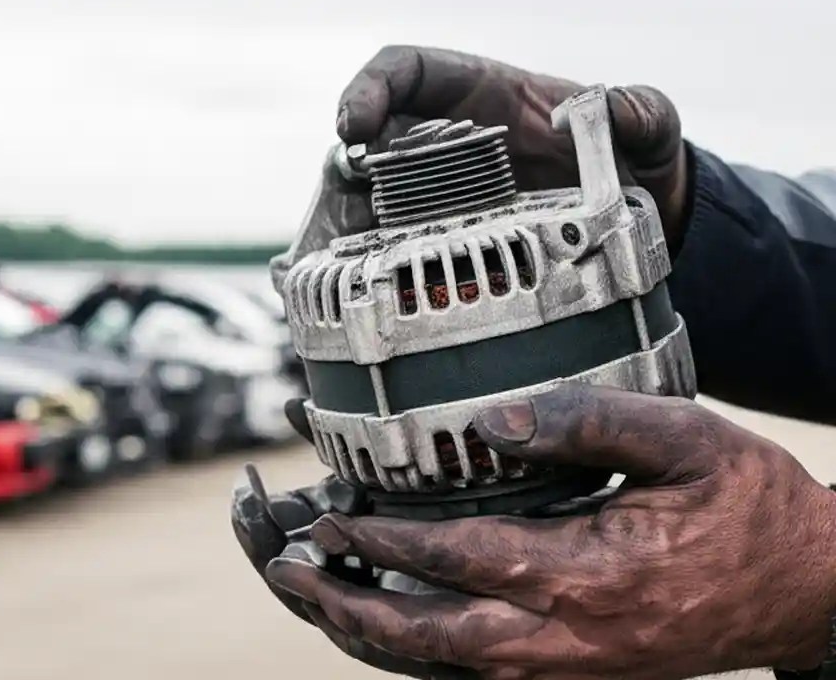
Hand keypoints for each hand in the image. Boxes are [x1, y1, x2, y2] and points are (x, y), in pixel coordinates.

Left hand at [263, 384, 835, 679]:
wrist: (807, 591)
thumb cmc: (748, 509)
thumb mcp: (683, 440)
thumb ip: (583, 422)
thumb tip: (488, 421)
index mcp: (590, 575)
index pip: (460, 561)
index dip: (386, 540)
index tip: (330, 520)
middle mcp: (567, 638)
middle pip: (430, 636)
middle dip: (351, 606)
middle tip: (291, 574)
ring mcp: (569, 669)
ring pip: (445, 668)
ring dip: (373, 637)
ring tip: (316, 600)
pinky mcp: (575, 676)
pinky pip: (475, 675)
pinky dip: (418, 655)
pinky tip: (387, 626)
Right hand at [346, 46, 686, 242]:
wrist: (633, 223)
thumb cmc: (629, 161)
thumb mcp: (649, 127)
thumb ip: (638, 110)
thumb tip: (605, 105)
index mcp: (477, 94)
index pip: (404, 72)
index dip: (369, 89)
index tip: (356, 123)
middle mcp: (441, 142)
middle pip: (367, 142)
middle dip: (346, 168)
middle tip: (353, 201)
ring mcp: (431, 196)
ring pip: (361, 200)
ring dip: (344, 222)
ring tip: (345, 250)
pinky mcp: (433, 245)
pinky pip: (380, 251)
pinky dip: (359, 266)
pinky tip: (355, 284)